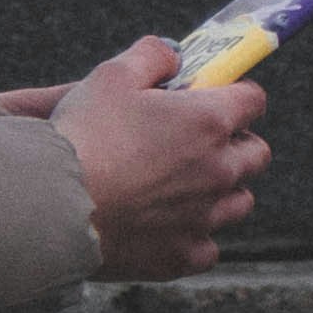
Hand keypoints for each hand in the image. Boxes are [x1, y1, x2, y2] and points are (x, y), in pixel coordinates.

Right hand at [52, 34, 268, 279]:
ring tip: (188, 184)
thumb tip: (173, 56)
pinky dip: (195, 235)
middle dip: (237, 143)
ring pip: (239, 202)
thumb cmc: (85, 136)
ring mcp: (204, 218)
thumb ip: (153, 56)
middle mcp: (218, 171)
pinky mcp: (182, 256)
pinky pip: (209, 247)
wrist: (56, 207)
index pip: (253, 100)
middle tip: (202, 140)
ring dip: (223, 190)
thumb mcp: (113, 74)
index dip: (236, 95)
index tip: (218, 97)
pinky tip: (170, 224)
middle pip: (256, 154)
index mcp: (209, 121)